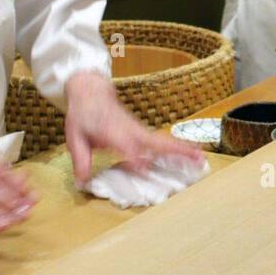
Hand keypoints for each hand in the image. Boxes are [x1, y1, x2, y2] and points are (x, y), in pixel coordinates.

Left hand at [63, 71, 204, 185]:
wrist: (91, 91)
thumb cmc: (82, 114)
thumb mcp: (74, 137)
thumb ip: (80, 160)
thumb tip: (83, 183)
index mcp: (113, 132)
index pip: (128, 147)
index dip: (137, 159)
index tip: (148, 170)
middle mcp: (131, 131)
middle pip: (156, 142)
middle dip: (176, 151)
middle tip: (195, 159)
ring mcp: (139, 131)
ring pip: (164, 141)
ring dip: (183, 149)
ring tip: (201, 158)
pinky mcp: (142, 132)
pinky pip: (161, 142)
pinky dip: (178, 148)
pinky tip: (191, 154)